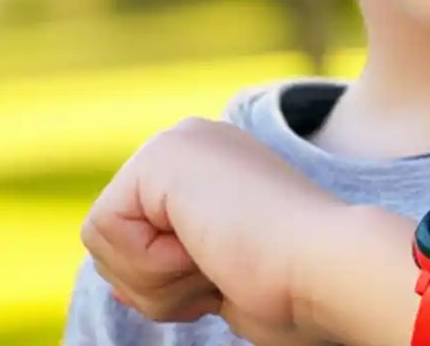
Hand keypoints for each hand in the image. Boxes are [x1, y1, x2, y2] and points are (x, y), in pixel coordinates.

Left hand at [80, 117, 346, 344]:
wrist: (328, 269)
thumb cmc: (297, 287)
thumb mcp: (221, 274)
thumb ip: (175, 266)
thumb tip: (116, 284)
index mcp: (213, 171)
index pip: (135, 239)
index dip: (162, 281)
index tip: (226, 274)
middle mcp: (193, 146)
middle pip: (110, 240)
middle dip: (154, 281)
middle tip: (222, 268)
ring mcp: (178, 143)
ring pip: (101, 241)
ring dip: (156, 279)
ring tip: (218, 259)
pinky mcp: (162, 155)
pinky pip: (103, 230)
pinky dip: (150, 264)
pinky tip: (205, 247)